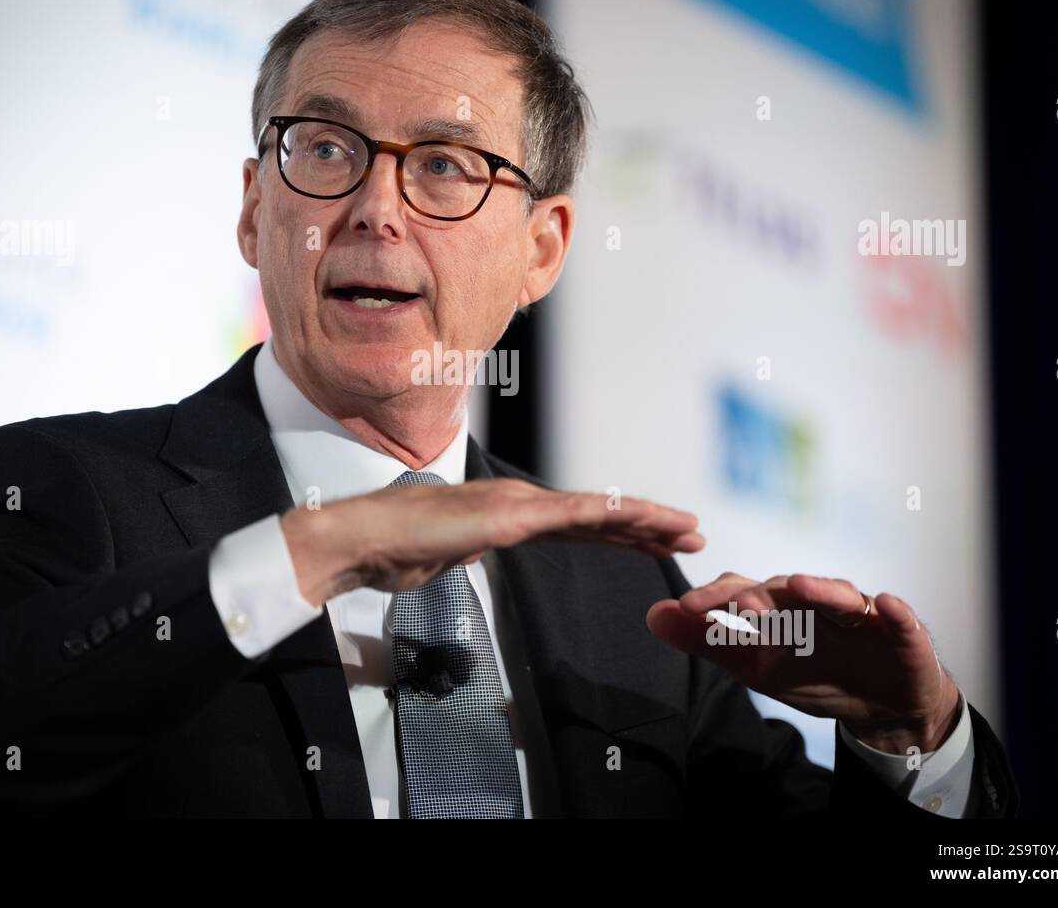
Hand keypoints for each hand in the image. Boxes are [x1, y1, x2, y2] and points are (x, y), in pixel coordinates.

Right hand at [281, 478, 703, 605]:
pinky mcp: (508, 517)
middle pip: (598, 517)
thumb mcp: (446, 556)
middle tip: (694, 533)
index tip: (658, 540)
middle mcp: (521, 502)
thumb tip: (475, 552)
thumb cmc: (396, 550)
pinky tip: (642, 521)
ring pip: (596, 512)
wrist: (364, 540)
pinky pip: (571, 517)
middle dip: (649, 526)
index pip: (578, 525)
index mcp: (509, 513)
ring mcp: (516, 505)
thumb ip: (468, 550)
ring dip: (646, 521)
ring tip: (687, 529)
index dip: (621, 531)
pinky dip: (611, 517)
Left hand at [645, 573, 961, 754]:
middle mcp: (818, 601)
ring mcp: (860, 615)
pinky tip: (887, 605)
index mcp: (780, 608)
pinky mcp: (903, 635)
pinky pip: (901, 621)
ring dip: (822, 590)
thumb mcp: (757, 666)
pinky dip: (896, 613)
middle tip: (741, 603)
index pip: (743, 592)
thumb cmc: (816, 672)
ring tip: (803, 587)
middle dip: (765, 595)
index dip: (716, 598)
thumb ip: (709, 642)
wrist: (881, 704)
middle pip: (788, 590)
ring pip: (841, 596)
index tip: (685, 607)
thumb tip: (653, 615)